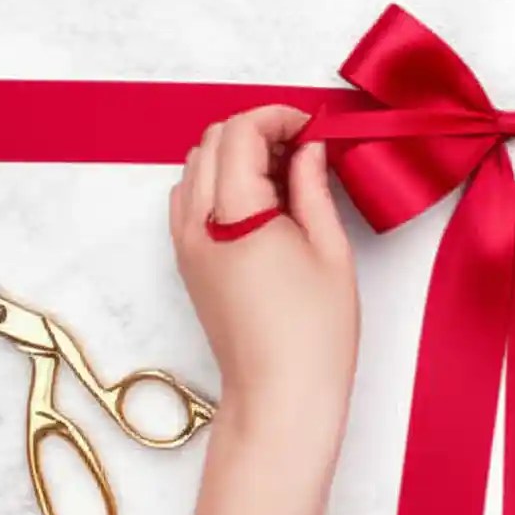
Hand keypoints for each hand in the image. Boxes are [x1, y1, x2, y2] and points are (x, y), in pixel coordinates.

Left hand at [172, 105, 358, 514]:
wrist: (279, 397)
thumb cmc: (315, 334)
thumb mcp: (329, 249)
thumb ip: (313, 186)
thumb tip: (310, 147)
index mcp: (234, 214)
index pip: (240, 133)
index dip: (279, 117)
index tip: (315, 128)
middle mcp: (197, 223)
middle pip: (212, 141)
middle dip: (258, 131)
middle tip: (306, 148)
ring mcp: (185, 244)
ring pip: (196, 167)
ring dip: (236, 155)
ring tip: (286, 177)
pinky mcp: (187, 263)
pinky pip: (190, 199)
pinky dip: (220, 184)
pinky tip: (261, 205)